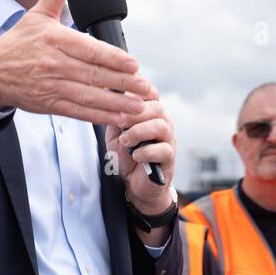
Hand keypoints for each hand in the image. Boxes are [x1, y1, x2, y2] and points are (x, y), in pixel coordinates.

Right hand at [0, 0, 151, 125]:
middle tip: (146, 87)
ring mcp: (52, 86)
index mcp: (54, 39)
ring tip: (139, 106)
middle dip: (123, 83)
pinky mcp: (50, 104)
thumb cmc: (20, 41)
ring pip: (89, 96)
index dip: (113, 58)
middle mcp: (54, 63)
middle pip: (93, 75)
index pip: (88, 50)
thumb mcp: (37, 14)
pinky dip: (100, 116)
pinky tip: (119, 118)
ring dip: (116, 103)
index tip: (134, 64)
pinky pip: (78, 111)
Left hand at [107, 81, 175, 213]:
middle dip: (135, 114)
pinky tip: (135, 155)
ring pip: (161, 126)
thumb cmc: (126, 155)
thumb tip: (106, 94)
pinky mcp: (170, 158)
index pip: (150, 93)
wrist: (135, 184)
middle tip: (120, 123)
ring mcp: (168, 140)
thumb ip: (115, 116)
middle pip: (156, 107)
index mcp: (150, 113)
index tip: (124, 94)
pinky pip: (163, 150)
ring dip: (139, 132)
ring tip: (125, 141)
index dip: (140, 89)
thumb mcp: (115, 134)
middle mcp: (162, 122)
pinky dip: (146, 151)